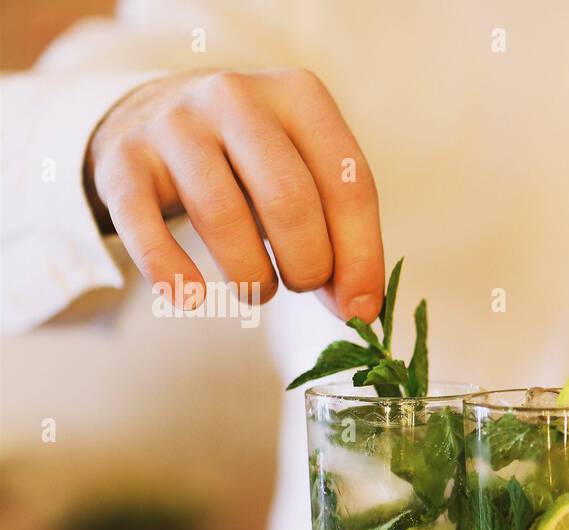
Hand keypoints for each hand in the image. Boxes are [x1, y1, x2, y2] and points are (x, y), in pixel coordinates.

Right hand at [85, 69, 383, 319]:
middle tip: (302, 285)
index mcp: (299, 96)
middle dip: (307, 265)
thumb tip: (360, 310)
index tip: (360, 310)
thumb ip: (340, 238)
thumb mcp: (307, 179)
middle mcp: (235, 97)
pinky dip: (172, 273)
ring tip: (258, 290)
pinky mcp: (122, 160)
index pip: (349, 184)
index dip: (360, 258)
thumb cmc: (253, 162)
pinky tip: (190, 297)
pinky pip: (145, 228)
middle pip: (289, 200)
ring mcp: (173, 124)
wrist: (157, 114)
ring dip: (251, 277)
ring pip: (223, 217)